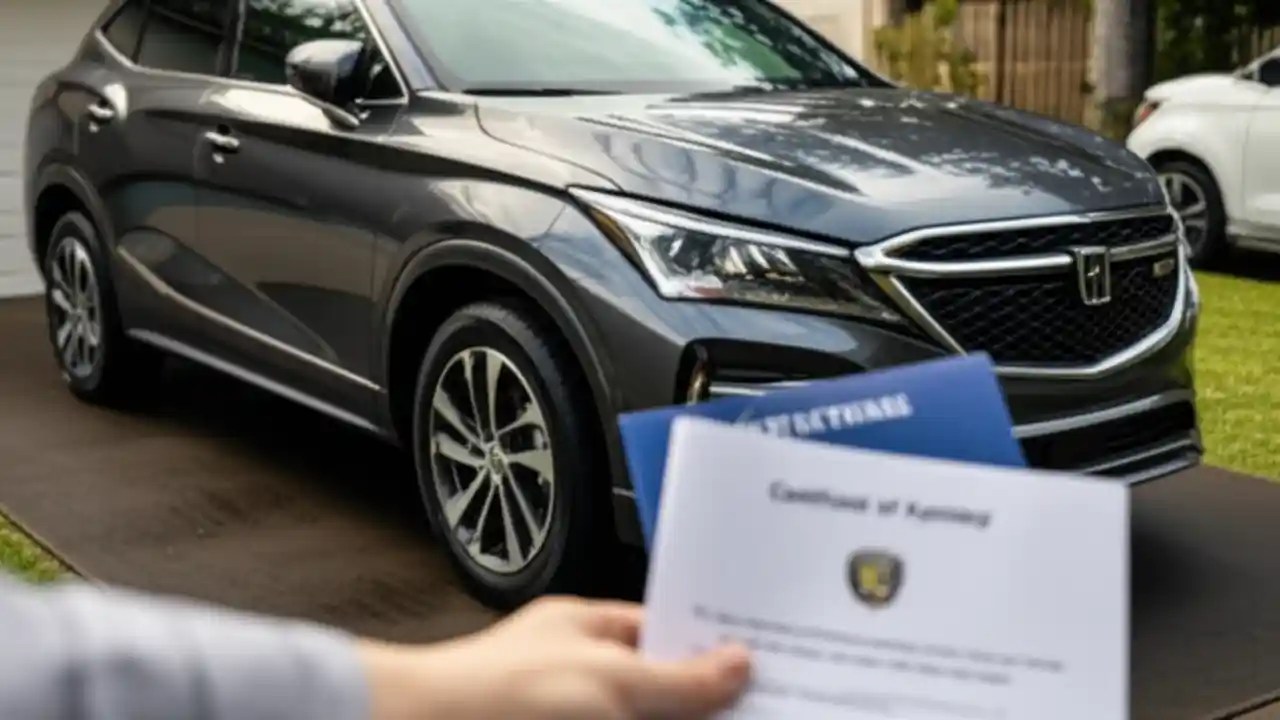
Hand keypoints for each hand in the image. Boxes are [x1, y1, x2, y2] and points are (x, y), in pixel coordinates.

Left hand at [359, 596, 751, 719]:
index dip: (710, 648)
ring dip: (680, 716)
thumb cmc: (498, 695)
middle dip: (702, 700)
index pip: (663, 631)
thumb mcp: (609, 682)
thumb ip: (678, 679)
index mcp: (585, 630)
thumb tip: (738, 663)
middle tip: (762, 705)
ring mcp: (565, 713)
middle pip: (656, 687)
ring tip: (740, 715)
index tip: (759, 665)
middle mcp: (575, 673)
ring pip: (637, 715)